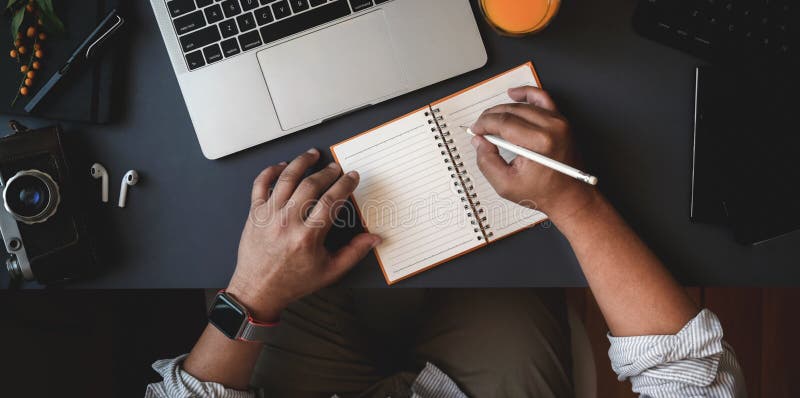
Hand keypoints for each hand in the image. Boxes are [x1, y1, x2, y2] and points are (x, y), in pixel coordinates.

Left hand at [226, 149, 380, 320]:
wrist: (258, 289)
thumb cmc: (293, 281)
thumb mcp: (330, 271)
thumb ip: (354, 252)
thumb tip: (374, 238)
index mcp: (308, 236)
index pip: (331, 200)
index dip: (345, 184)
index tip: (352, 176)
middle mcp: (288, 222)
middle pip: (311, 185)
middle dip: (327, 172)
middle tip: (335, 167)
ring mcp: (269, 215)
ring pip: (286, 179)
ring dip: (301, 163)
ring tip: (312, 154)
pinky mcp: (255, 213)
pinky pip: (260, 184)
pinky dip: (271, 171)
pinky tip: (282, 166)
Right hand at [470, 86, 597, 220]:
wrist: (570, 196)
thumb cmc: (545, 193)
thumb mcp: (506, 185)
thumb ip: (486, 162)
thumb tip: (479, 141)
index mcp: (539, 143)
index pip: (503, 122)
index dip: (484, 124)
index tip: (476, 130)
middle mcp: (551, 128)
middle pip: (511, 111)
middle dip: (490, 116)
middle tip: (480, 126)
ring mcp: (558, 122)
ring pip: (523, 105)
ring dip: (503, 108)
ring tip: (491, 117)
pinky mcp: (561, 121)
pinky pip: (542, 98)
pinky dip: (527, 93)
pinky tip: (514, 94)